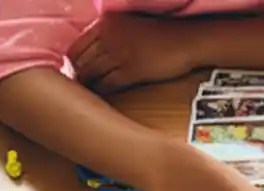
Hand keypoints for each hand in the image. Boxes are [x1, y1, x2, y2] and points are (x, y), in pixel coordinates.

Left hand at [70, 15, 199, 94]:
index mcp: (106, 22)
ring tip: (92, 93)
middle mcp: (109, 36)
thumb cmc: (161, 34)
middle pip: (80, 62)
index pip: (76, 47)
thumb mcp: (129, 25)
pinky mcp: (131, 70)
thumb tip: (91, 53)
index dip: (75, 64)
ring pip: (91, 75)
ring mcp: (119, 53)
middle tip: (83, 87)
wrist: (188, 40)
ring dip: (89, 86)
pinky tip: (105, 95)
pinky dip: (102, 92)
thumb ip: (109, 34)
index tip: (79, 73)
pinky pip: (106, 85)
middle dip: (80, 76)